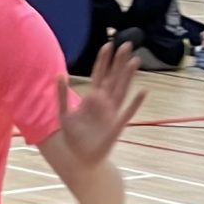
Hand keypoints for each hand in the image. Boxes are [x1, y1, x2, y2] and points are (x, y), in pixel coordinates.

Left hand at [52, 42, 143, 170]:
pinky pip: (128, 112)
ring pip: (122, 90)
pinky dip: (135, 103)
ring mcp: (112, 113)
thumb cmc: (74, 136)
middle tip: (127, 44)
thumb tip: (60, 75)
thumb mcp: (64, 114)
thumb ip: (62, 95)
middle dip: (119, 62)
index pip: (99, 75)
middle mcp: (105, 102)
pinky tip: (143, 91)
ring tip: (135, 61)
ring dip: (128, 76)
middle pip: (114, 78)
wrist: (81, 158)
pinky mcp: (116, 126)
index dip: (103, 61)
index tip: (107, 46)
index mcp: (92, 98)